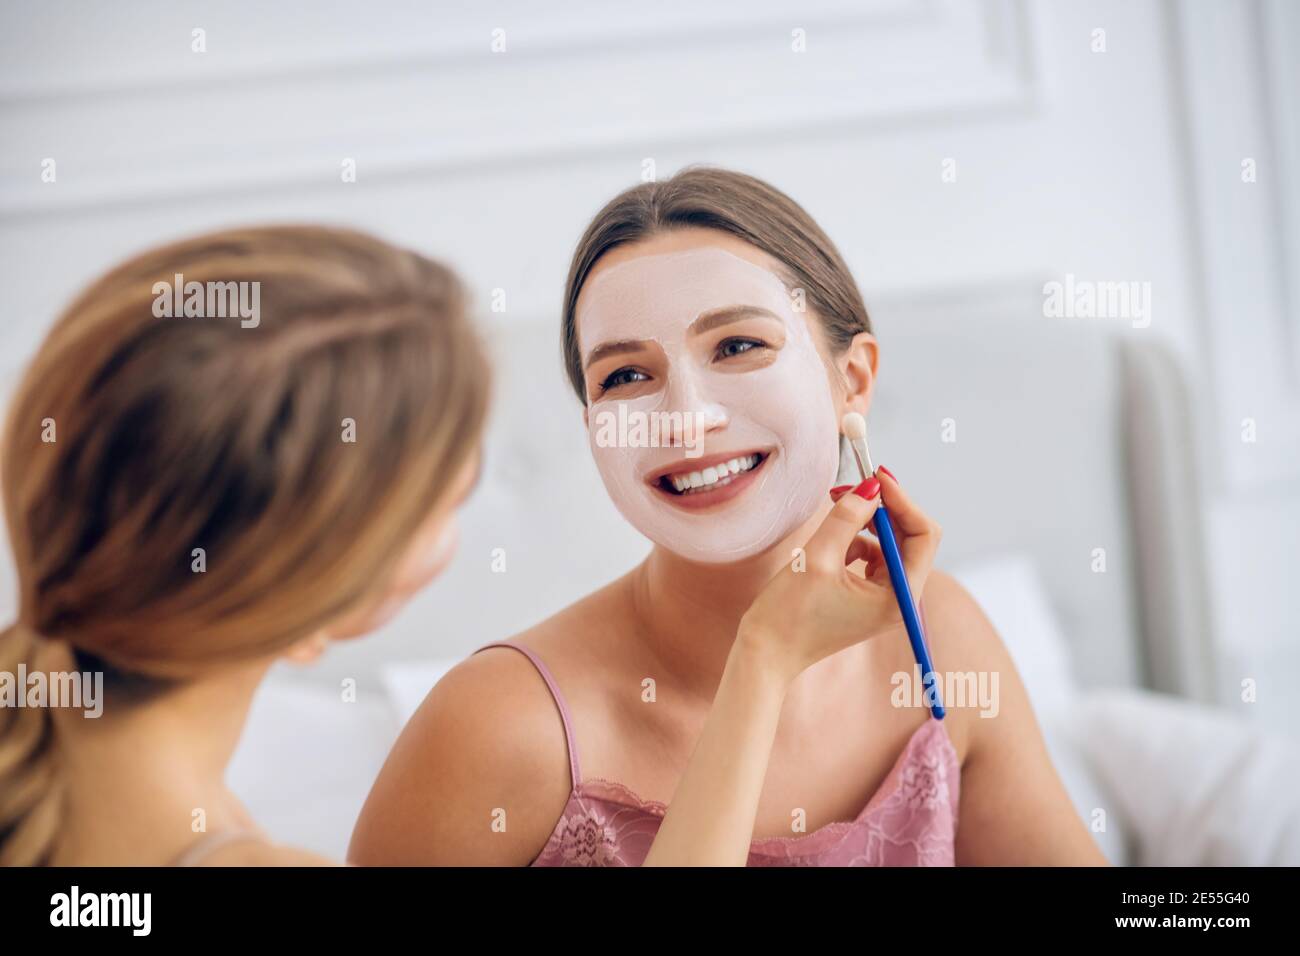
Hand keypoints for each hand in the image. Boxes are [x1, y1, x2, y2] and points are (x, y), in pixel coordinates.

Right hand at [738, 469, 941, 684]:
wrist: (767, 652)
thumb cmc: (790, 614)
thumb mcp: (818, 558)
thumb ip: (847, 518)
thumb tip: (871, 487)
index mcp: (899, 597)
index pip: (923, 535)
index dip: (902, 501)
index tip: (876, 477)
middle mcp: (900, 600)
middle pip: (910, 537)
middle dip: (884, 509)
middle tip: (851, 488)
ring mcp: (885, 599)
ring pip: (889, 544)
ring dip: (866, 525)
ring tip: (834, 515)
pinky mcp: (868, 597)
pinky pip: (872, 557)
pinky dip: (854, 543)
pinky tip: (829, 547)